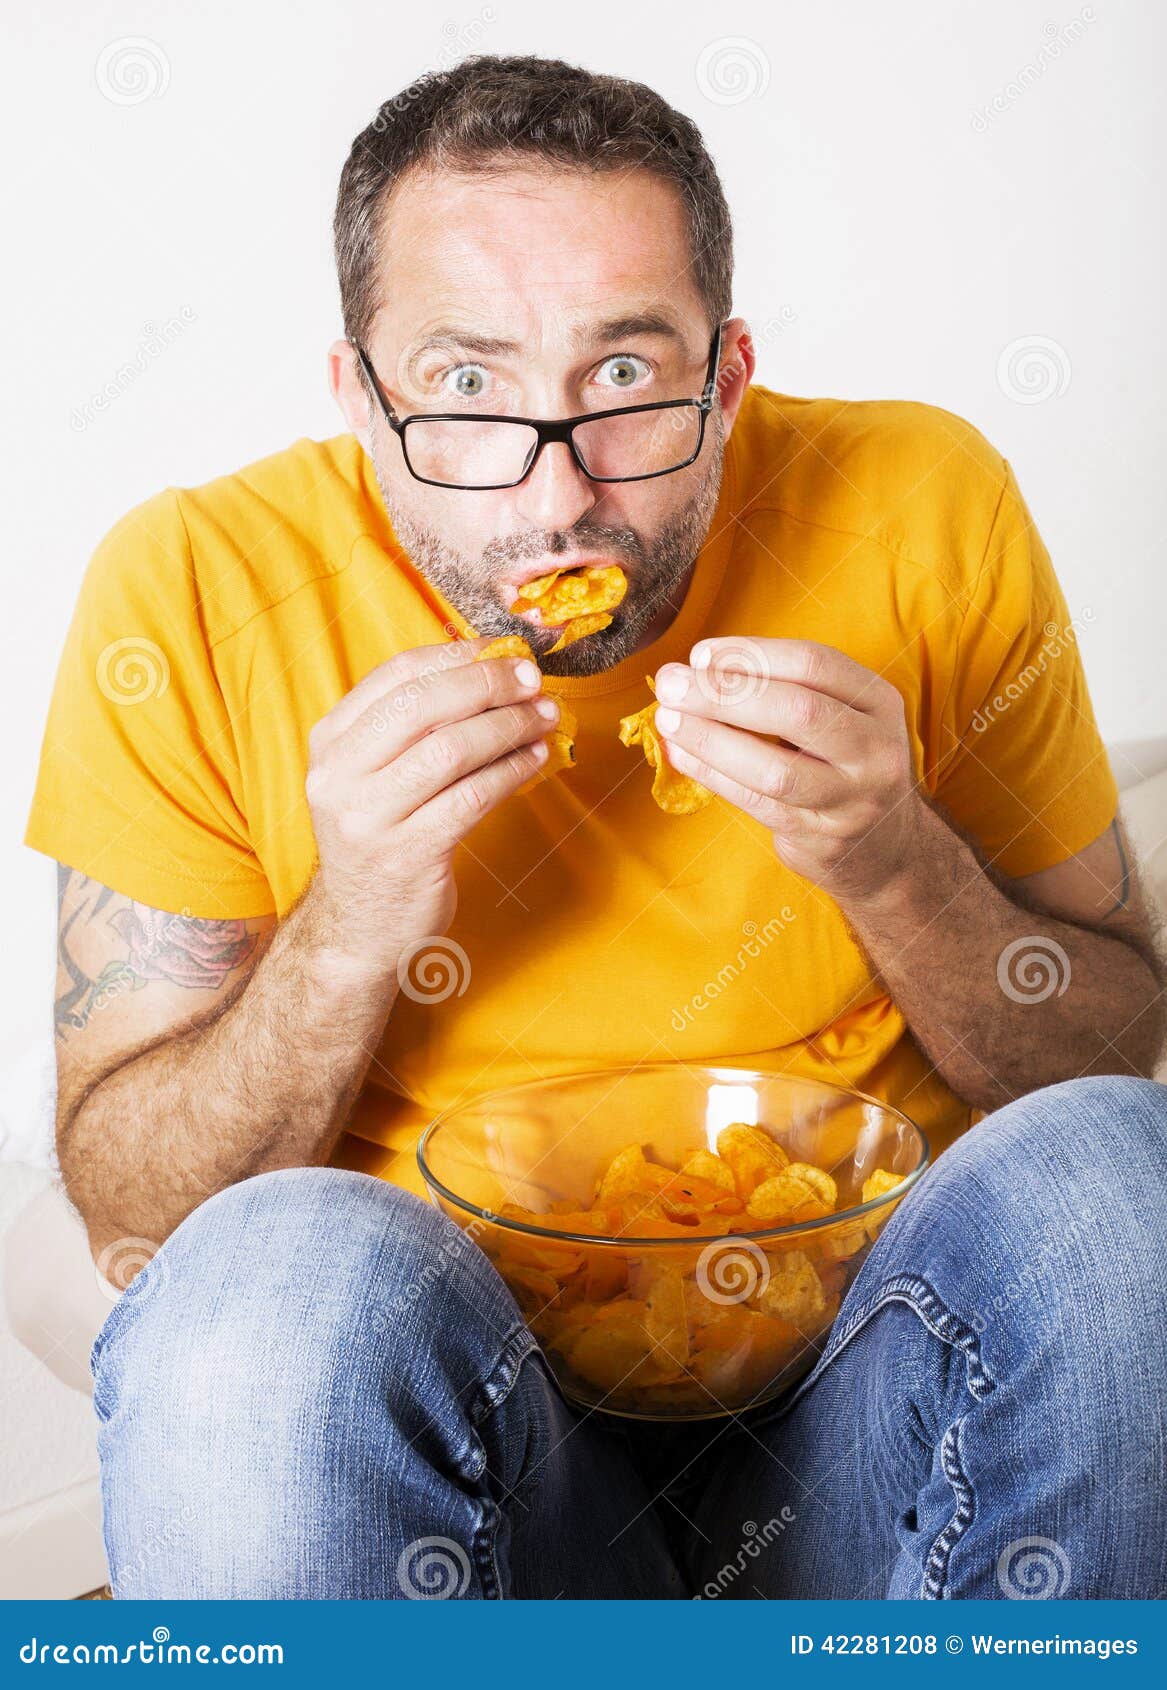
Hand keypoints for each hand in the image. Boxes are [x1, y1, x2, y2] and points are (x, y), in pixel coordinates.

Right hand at [303, 635, 558, 968]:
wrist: (359, 928)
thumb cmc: (381, 838)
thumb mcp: (373, 776)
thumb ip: (412, 726)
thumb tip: (491, 669)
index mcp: (330, 741)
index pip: (397, 674)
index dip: (459, 655)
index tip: (506, 651)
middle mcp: (339, 775)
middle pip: (424, 704)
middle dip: (489, 684)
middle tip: (534, 681)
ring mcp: (369, 817)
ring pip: (452, 749)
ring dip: (510, 726)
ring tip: (545, 719)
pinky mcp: (407, 854)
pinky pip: (473, 797)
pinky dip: (512, 771)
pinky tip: (535, 760)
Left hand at [652, 637, 921, 908]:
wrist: (886, 847)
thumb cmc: (844, 764)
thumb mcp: (842, 715)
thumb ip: (786, 688)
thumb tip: (702, 668)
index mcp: (879, 702)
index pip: (814, 664)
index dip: (752, 654)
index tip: (700, 654)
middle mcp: (875, 749)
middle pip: (796, 711)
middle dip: (724, 693)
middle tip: (671, 683)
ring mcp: (851, 799)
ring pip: (774, 768)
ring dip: (712, 739)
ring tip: (668, 719)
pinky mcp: (821, 839)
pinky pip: (757, 802)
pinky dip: (713, 775)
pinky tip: (681, 754)